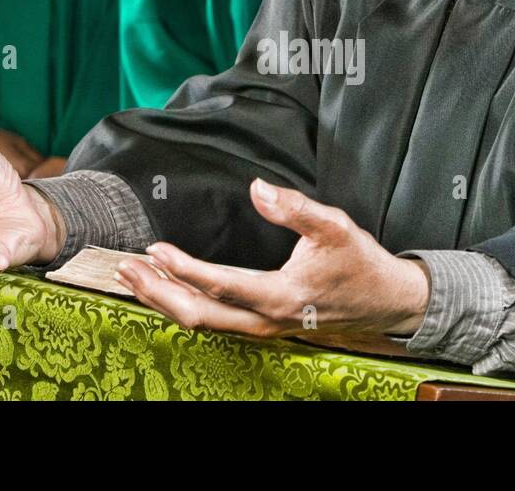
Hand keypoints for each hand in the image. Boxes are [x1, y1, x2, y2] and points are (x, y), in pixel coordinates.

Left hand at [114, 179, 430, 337]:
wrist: (388, 303)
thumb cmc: (362, 264)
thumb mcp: (335, 227)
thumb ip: (296, 208)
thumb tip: (256, 187)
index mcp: (281, 297)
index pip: (221, 285)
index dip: (184, 269)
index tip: (156, 249)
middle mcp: (266, 320)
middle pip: (198, 315)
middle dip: (158, 293)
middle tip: (126, 268)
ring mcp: (264, 328)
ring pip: (203, 323)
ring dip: (165, 300)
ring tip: (134, 277)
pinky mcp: (264, 326)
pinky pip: (215, 321)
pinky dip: (184, 305)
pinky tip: (168, 289)